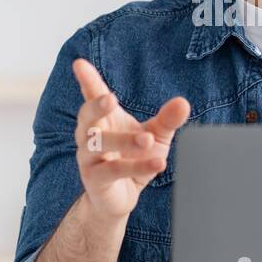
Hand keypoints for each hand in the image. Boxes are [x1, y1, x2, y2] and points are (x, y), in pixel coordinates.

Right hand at [72, 58, 190, 222]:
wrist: (121, 198)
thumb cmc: (134, 158)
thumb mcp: (155, 136)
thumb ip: (167, 119)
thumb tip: (183, 102)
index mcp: (103, 118)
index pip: (93, 95)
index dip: (87, 80)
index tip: (79, 63)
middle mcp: (90, 135)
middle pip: (87, 117)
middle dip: (96, 106)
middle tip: (111, 99)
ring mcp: (89, 157)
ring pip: (100, 145)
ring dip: (124, 141)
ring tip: (147, 139)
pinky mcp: (95, 179)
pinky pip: (114, 171)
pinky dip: (137, 167)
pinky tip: (158, 162)